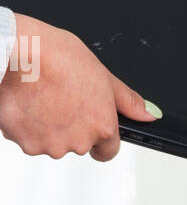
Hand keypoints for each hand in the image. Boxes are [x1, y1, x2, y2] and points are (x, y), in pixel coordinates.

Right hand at [0, 14, 161, 160]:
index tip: (92, 127)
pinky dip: (26, 126)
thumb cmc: (58, 58)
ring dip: (47, 127)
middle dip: (71, 127)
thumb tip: (149, 113)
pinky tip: (27, 103)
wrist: (20, 54)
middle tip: (62, 99)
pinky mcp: (26, 144)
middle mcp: (78, 141)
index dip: (101, 138)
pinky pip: (28, 139)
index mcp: (102, 127)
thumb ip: (127, 101)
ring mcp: (51, 145)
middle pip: (78, 144)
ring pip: (52, 142)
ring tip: (42, 98)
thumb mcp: (102, 75)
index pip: (109, 150)